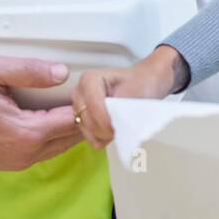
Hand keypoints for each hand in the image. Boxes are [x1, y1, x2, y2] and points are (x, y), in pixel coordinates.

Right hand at [0, 56, 79, 169]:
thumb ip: (30, 70)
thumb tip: (63, 72)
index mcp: (26, 133)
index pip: (74, 121)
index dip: (86, 104)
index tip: (89, 88)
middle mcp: (25, 154)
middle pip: (72, 137)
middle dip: (82, 117)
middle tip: (88, 95)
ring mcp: (17, 162)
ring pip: (60, 146)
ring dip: (70, 128)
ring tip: (73, 103)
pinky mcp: (11, 164)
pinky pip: (45, 152)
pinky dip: (55, 137)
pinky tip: (54, 117)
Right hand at [67, 45, 188, 148]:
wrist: (142, 85)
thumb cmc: (139, 84)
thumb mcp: (135, 91)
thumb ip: (122, 107)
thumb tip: (117, 126)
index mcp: (89, 79)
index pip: (93, 106)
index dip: (107, 120)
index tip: (123, 125)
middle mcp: (78, 93)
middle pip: (88, 121)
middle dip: (107, 129)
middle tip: (125, 126)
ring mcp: (77, 108)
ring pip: (88, 132)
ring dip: (106, 135)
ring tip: (121, 125)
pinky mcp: (81, 121)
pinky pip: (90, 139)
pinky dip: (104, 139)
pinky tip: (114, 130)